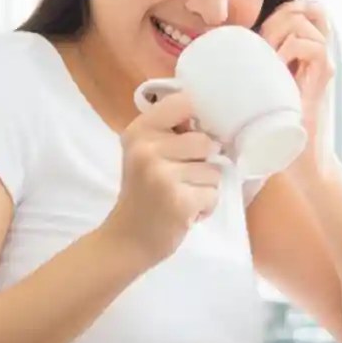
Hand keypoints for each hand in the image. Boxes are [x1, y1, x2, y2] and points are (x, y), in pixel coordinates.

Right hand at [103, 91, 223, 265]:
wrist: (127, 239)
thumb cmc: (143, 193)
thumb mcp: (145, 153)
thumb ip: (171, 132)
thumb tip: (211, 119)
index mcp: (139, 132)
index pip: (183, 103)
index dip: (197, 117)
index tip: (193, 132)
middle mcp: (147, 149)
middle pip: (205, 141)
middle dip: (203, 163)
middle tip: (181, 178)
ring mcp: (163, 176)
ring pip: (213, 170)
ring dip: (204, 187)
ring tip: (181, 196)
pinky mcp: (179, 201)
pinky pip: (213, 194)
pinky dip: (205, 206)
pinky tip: (185, 212)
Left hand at [259, 0, 336, 173]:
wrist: (302, 160)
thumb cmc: (279, 129)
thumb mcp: (265, 91)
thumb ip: (255, 72)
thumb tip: (214, 61)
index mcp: (309, 53)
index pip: (309, 9)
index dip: (284, 9)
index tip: (261, 33)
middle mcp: (321, 54)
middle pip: (311, 8)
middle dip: (281, 15)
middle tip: (265, 43)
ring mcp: (324, 65)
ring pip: (311, 21)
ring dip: (282, 31)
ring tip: (271, 56)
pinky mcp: (324, 80)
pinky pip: (315, 48)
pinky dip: (291, 49)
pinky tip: (279, 66)